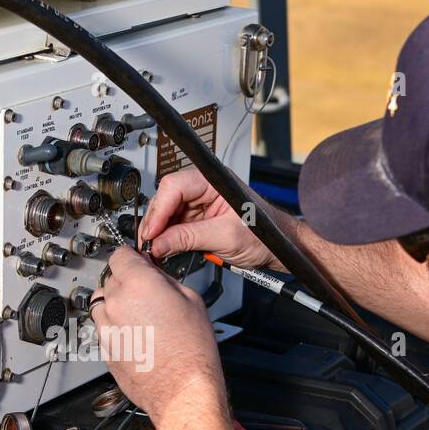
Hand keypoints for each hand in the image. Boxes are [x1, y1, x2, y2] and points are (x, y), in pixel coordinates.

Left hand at [89, 247, 226, 428]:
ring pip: (102, 304)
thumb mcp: (192, 300)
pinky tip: (138, 336)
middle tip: (147, 294)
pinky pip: (104, 329)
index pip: (119, 255)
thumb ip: (166, 280)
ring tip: (141, 317)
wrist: (182, 390)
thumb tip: (155, 275)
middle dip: (127, 283)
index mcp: (138, 283)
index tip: (137, 262)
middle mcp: (116, 303)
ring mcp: (106, 327)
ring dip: (116, 305)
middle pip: (110, 279)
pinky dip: (116, 328)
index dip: (131, 258)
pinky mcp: (104, 349)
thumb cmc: (191, 351)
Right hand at [139, 168, 275, 269]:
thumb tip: (160, 243)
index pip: (174, 186)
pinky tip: (165, 248)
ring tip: (157, 249)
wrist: (278, 247)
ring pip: (167, 214)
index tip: (152, 231)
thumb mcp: (225, 236)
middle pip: (166, 199)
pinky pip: (174, 226)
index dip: (159, 209)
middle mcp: (204, 188)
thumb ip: (189, 238)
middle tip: (150, 243)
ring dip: (159, 232)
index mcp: (214, 180)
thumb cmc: (265, 233)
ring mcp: (199, 205)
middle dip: (156, 222)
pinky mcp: (197, 220)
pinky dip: (167, 238)